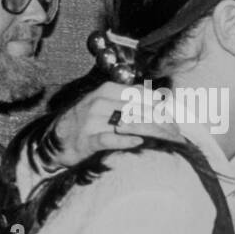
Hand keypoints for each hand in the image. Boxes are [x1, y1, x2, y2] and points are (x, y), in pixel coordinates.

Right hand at [45, 81, 183, 169]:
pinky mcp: (87, 140)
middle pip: (138, 109)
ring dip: (152, 131)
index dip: (160, 107)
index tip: (174, 119)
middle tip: (178, 135)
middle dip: (161, 122)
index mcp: (106, 91)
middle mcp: (99, 103)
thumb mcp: (106, 103)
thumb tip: (159, 100)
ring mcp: (92, 121)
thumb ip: (129, 99)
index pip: (140, 94)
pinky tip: (139, 142)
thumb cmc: (88, 121)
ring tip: (168, 140)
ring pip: (128, 122)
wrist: (57, 139)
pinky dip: (125, 140)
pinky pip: (109, 138)